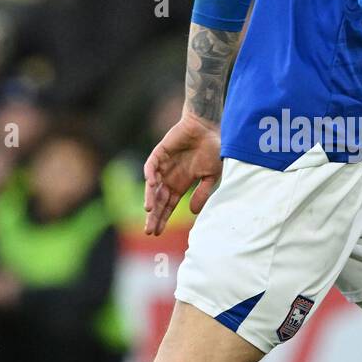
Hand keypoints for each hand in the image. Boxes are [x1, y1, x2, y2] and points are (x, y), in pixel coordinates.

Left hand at [143, 112, 222, 235]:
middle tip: (149, 231)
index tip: (157, 232)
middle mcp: (169, 177)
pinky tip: (152, 185)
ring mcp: (163, 166)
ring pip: (152, 186)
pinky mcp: (159, 153)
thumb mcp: (211, 176)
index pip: (168, 205)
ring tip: (149, 211)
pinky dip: (150, 175)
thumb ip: (202, 193)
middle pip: (158, 200)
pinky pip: (151, 166)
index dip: (163, 218)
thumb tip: (193, 212)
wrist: (209, 128)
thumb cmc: (213, 150)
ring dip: (150, 198)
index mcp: (180, 184)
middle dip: (154, 215)